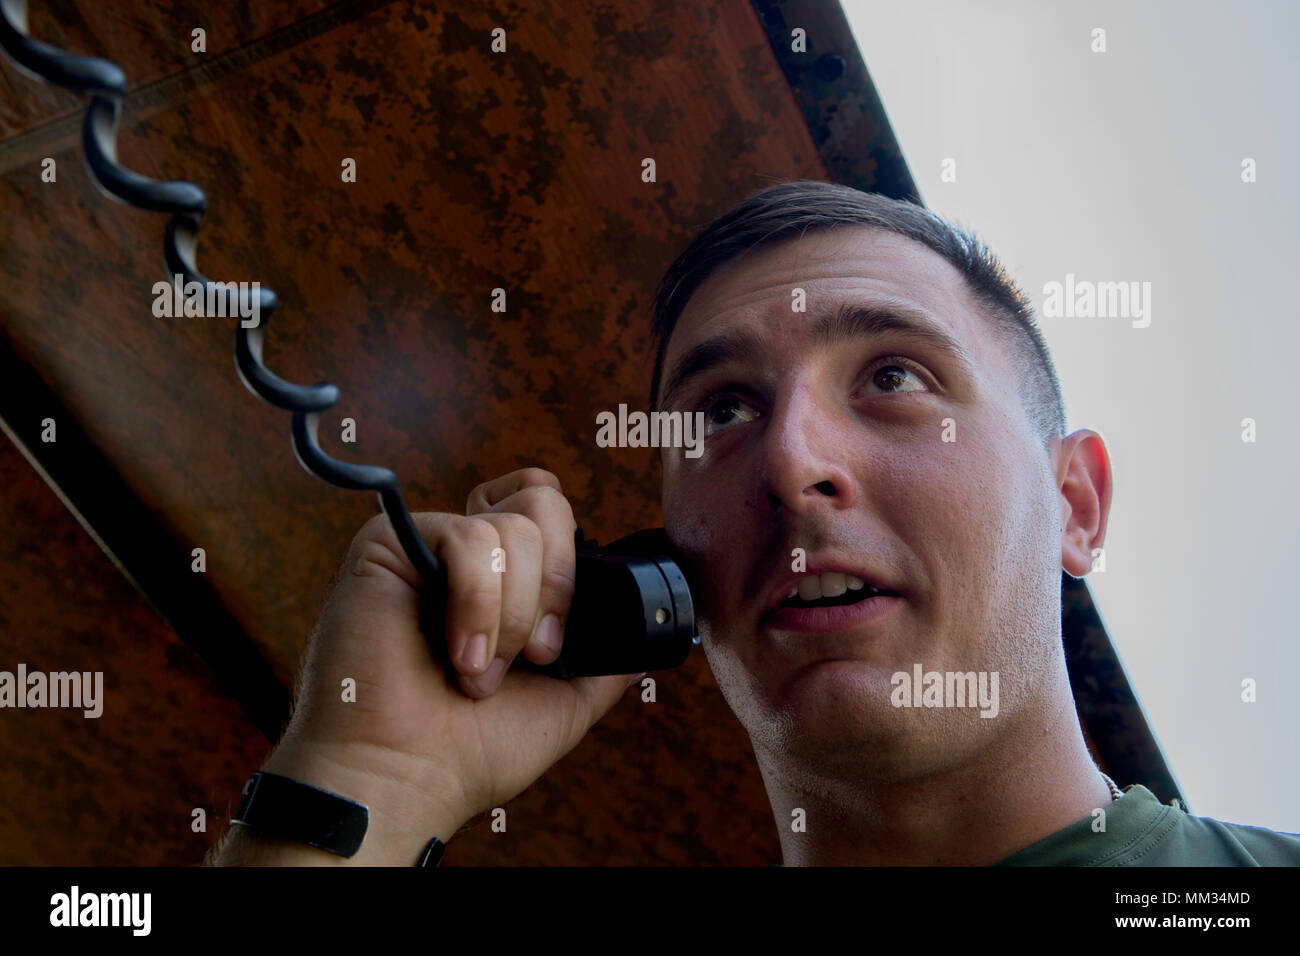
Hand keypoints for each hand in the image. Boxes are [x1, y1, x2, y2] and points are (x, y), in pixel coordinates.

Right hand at [215, 468, 641, 864]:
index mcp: (503, 577)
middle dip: (553, 586)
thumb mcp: (568, 699)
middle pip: (544, 501)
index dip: (569, 562)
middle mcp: (466, 554)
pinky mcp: (388, 544)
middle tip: (532, 654)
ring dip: (511, 614)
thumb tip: (648, 620)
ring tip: (479, 671)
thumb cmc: (471, 750)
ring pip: (512, 527)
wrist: (409, 779)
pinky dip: (478, 604)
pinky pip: (468, 538)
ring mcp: (427, 543)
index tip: (558, 639)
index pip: (550, 508)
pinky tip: (460, 654)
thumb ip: (608, 653)